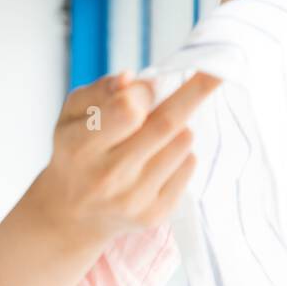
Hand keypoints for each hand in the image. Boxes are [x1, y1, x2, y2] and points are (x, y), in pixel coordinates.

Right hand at [30, 68, 220, 248]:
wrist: (73, 216)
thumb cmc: (76, 154)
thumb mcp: (70, 116)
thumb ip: (99, 91)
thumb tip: (132, 79)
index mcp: (80, 147)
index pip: (128, 109)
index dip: (145, 91)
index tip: (153, 83)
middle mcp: (107, 176)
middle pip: (166, 124)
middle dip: (195, 92)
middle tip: (216, 69)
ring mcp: (134, 198)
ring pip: (182, 142)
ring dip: (179, 127)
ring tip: (157, 135)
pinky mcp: (155, 213)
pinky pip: (188, 166)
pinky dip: (181, 154)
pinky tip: (159, 160)